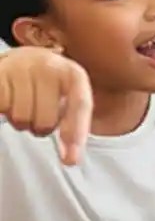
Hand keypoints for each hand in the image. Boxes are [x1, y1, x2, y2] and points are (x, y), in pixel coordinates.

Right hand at [0, 47, 92, 164]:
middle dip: (41, 128)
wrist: (24, 59)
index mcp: (73, 74)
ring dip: (21, 122)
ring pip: (21, 117)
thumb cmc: (50, 87)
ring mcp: (22, 67)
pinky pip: (2, 107)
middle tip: (38, 117)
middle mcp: (50, 66)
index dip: (76, 133)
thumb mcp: (69, 97)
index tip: (71, 160)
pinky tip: (9, 102)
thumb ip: (73, 127)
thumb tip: (70, 161)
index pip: (81, 105)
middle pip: (46, 120)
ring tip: (24, 107)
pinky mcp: (0, 72)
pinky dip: (4, 112)